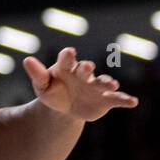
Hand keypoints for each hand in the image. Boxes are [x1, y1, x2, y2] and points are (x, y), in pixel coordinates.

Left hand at [23, 46, 138, 120]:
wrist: (64, 108)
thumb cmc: (52, 91)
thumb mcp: (42, 84)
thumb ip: (37, 73)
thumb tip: (27, 60)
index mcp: (66, 67)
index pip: (66, 59)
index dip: (68, 55)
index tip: (69, 52)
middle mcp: (83, 74)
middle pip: (86, 70)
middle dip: (87, 68)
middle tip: (88, 66)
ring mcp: (96, 86)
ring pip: (103, 82)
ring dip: (108, 82)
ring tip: (112, 84)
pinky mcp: (105, 99)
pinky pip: (117, 98)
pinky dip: (125, 99)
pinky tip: (133, 101)